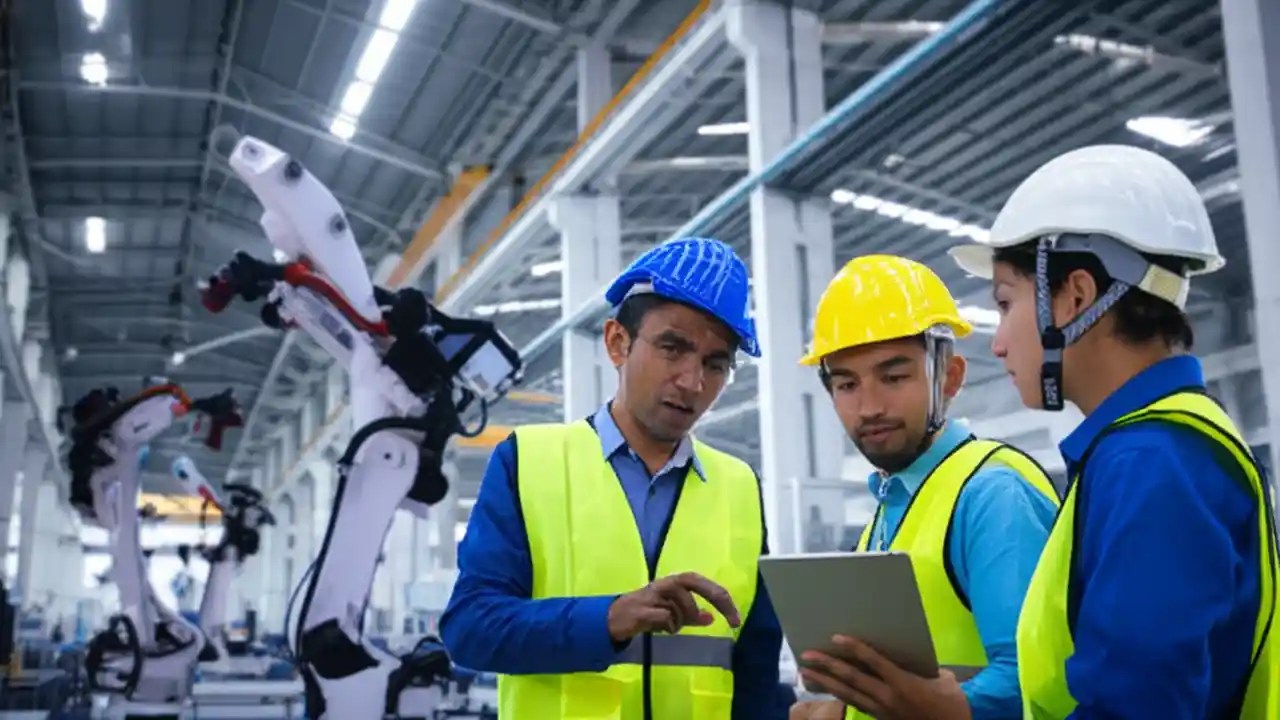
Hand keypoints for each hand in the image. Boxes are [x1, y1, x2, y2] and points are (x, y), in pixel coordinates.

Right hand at [606, 572, 740, 641]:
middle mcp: (667, 583)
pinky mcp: (643, 608)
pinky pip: (667, 619)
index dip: (723, 600)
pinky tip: (656, 627)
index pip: (705, 585)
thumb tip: (711, 618)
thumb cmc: (647, 612)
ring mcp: (654, 594)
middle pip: (696, 584)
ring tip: (666, 625)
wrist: (615, 618)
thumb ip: (692, 616)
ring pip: (682, 608)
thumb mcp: (674, 613)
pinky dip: (667, 627)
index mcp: (677, 582)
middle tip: (733, 621)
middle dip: (718, 601)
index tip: (736, 620)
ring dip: (679, 622)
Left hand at [799, 635, 970, 719]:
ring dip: (825, 682)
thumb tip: (908, 651)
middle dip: (827, 666)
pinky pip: (854, 704)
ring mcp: (881, 710)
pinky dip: (838, 695)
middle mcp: (887, 697)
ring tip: (805, 673)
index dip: (854, 648)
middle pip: (851, 679)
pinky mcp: (879, 718)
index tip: (835, 637)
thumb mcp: (943, 679)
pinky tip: (826, 688)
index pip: (873, 662)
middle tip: (806, 655)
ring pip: (847, 694)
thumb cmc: (951, 704)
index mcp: (903, 683)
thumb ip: (921, 665)